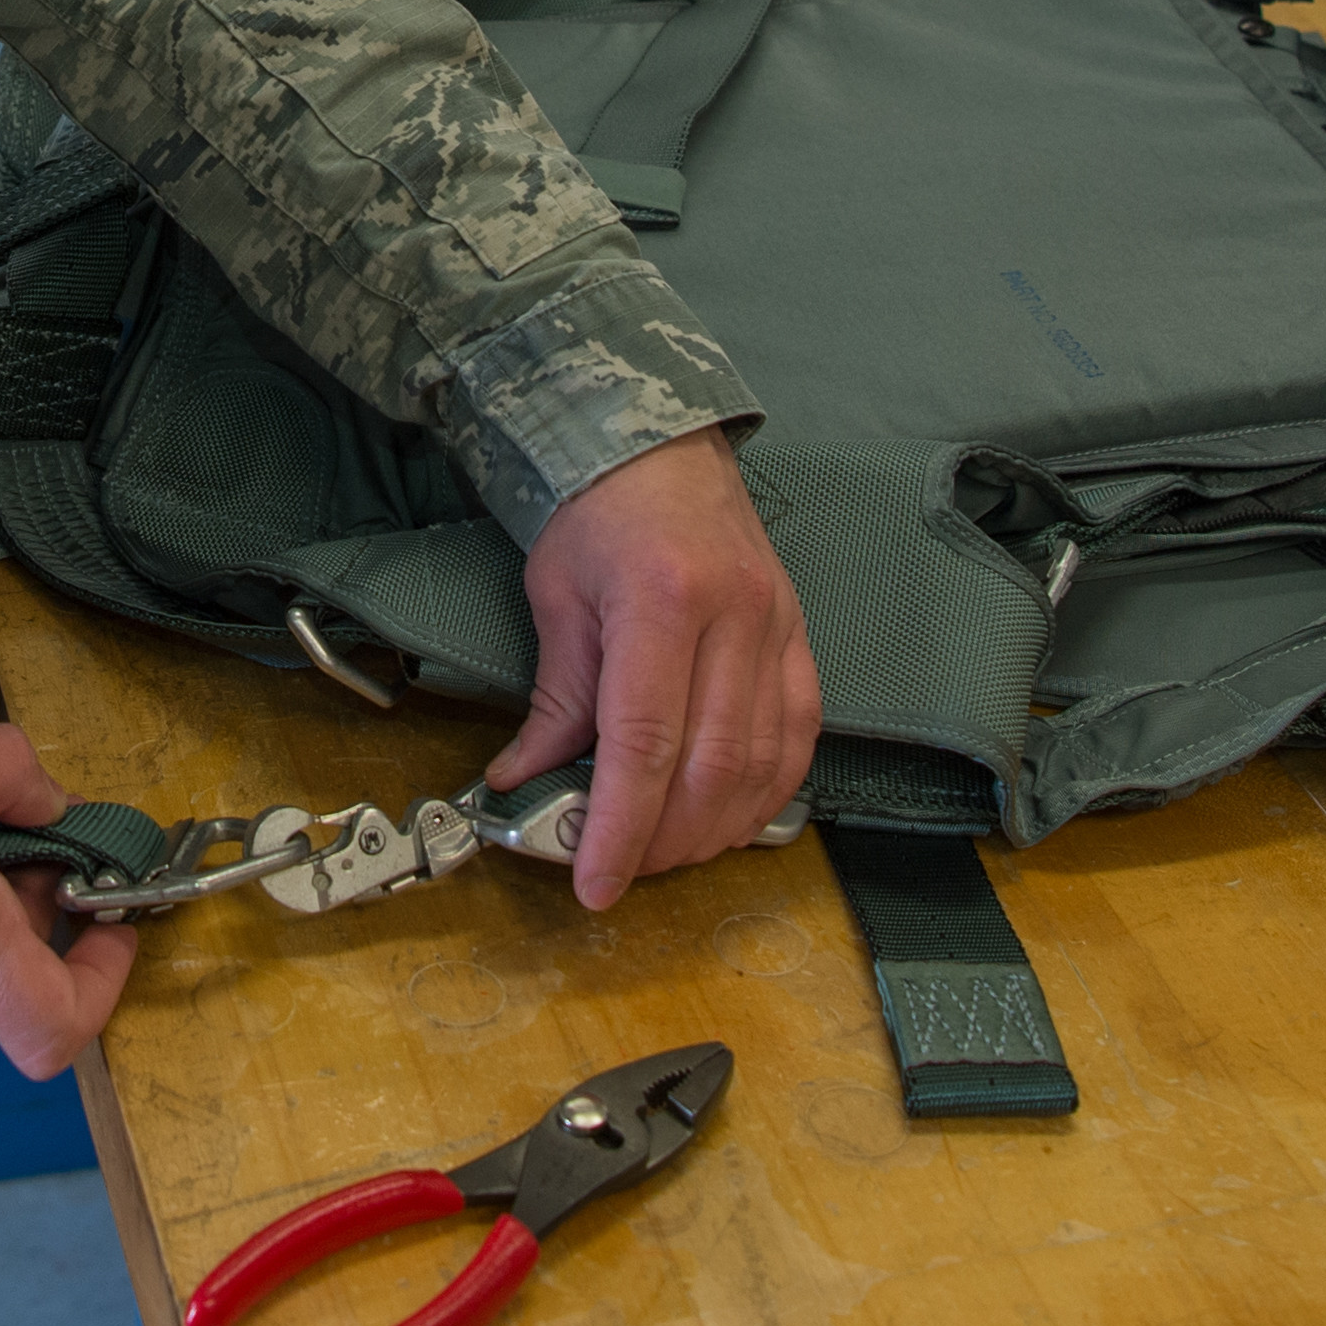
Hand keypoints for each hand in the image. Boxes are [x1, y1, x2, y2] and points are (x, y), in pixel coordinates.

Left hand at [481, 430, 822, 911]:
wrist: (658, 443)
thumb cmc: (596, 507)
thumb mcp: (557, 597)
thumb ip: (555, 699)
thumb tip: (526, 784)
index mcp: (663, 597)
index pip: (644, 742)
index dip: (619, 827)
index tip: (591, 882)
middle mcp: (736, 615)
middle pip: (710, 767)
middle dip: (662, 841)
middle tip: (617, 869)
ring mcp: (778, 627)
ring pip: (762, 765)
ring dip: (712, 828)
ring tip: (663, 851)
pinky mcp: (799, 637)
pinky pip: (798, 738)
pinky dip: (764, 793)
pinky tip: (726, 817)